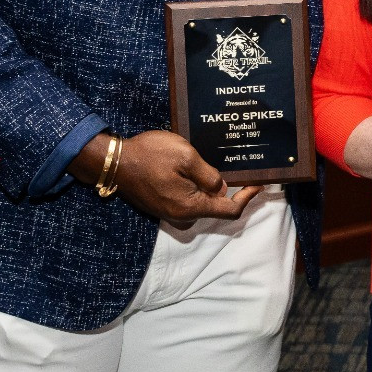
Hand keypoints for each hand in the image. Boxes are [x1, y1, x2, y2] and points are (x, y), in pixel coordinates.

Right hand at [72, 129, 260, 224]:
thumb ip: (209, 176)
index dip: (248, 197)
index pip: (230, 210)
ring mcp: (169, 212)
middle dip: (231, 191)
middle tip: (242, 170)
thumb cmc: (150, 155)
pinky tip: (197, 170)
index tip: (258, 183)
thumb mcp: (186, 157)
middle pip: (217, 208)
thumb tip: (223, 189)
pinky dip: (197, 188)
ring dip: (212, 188)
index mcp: (190, 207)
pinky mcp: (161, 205)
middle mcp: (181, 216)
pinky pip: (187, 200)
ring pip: (202, 203)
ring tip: (219, 166)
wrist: (113, 161)